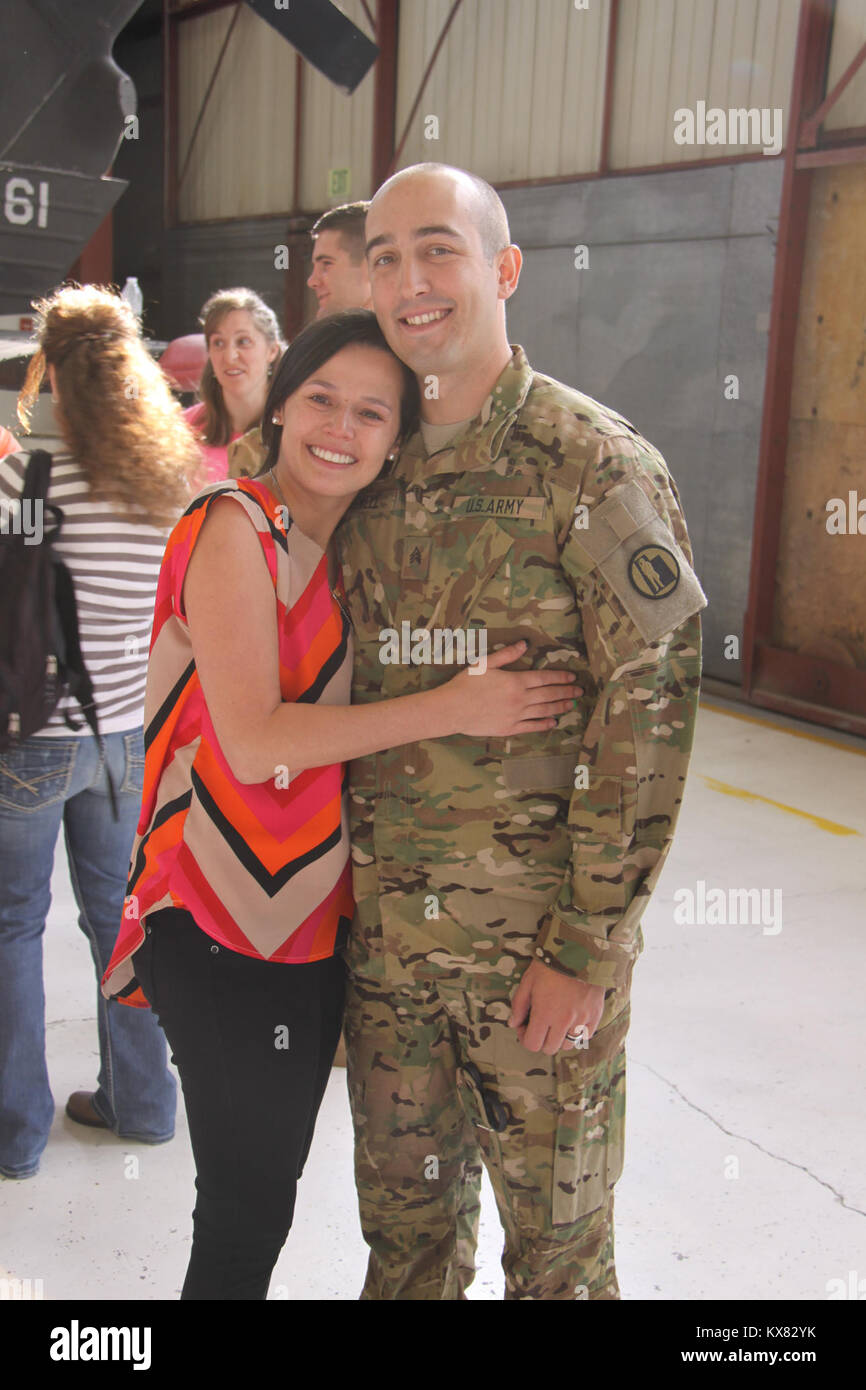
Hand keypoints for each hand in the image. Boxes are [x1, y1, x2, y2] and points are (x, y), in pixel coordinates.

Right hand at [447, 641, 579, 736]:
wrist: (452, 709)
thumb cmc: (466, 684)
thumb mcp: (485, 663)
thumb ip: (506, 654)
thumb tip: (524, 644)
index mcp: (515, 681)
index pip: (544, 678)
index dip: (560, 677)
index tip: (572, 677)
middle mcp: (520, 699)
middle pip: (548, 695)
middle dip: (566, 692)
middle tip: (579, 691)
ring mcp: (516, 715)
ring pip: (543, 710)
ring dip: (559, 707)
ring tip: (571, 705)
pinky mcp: (509, 728)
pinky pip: (531, 726)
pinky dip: (544, 724)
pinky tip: (553, 722)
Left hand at [508, 959, 605, 1053]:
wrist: (579, 950)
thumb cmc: (550, 964)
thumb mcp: (528, 981)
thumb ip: (519, 1005)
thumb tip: (513, 1024)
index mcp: (544, 1013)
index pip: (532, 1044)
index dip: (524, 1038)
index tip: (525, 1026)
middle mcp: (563, 1021)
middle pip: (550, 1048)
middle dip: (541, 1040)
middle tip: (540, 1025)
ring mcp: (581, 1019)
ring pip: (568, 1045)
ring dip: (559, 1038)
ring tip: (556, 1022)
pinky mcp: (595, 1014)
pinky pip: (585, 1036)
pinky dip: (577, 1033)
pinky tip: (572, 1020)